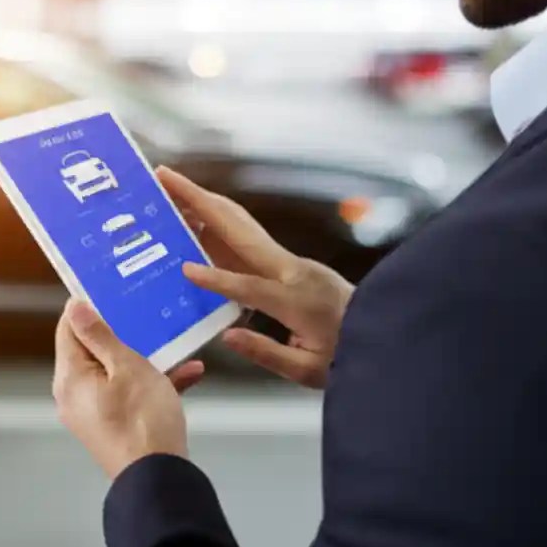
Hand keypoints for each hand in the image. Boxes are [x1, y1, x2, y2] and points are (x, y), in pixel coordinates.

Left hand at [52, 299, 205, 478]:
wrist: (158, 480)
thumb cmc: (143, 420)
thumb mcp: (127, 367)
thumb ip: (100, 336)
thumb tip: (74, 307)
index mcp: (70, 377)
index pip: (68, 329)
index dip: (86, 308)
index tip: (110, 291)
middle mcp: (73, 395)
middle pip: (92, 351)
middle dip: (122, 333)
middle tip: (147, 314)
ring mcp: (92, 413)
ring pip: (115, 373)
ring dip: (147, 359)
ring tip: (177, 345)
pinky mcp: (112, 426)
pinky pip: (128, 395)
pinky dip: (153, 384)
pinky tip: (189, 374)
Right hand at [158, 167, 354, 388]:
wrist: (382, 332)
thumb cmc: (347, 356)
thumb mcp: (309, 369)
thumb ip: (267, 352)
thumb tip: (227, 335)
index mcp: (296, 300)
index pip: (249, 286)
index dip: (217, 279)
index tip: (184, 269)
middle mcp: (291, 270)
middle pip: (240, 229)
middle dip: (198, 200)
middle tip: (164, 176)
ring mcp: (289, 262)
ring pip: (242, 224)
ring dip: (206, 202)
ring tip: (171, 186)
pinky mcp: (286, 263)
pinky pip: (246, 238)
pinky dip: (218, 222)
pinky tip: (194, 219)